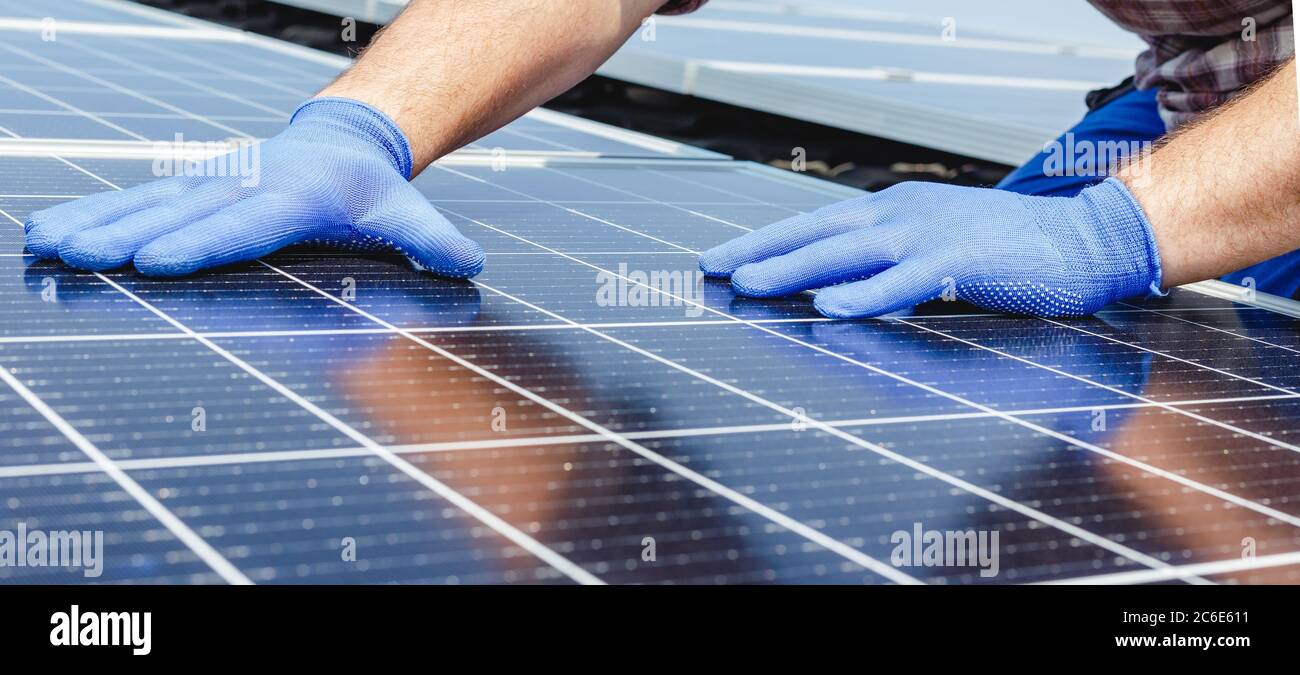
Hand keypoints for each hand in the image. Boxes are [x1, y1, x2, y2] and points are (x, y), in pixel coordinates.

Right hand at [24, 98, 483, 277]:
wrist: (344, 142)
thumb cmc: (372, 190)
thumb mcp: (407, 211)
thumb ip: (434, 240)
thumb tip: (472, 263)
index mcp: (295, 196)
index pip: (246, 224)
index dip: (203, 242)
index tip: (158, 262)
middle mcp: (244, 184)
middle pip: (181, 214)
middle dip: (127, 236)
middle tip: (79, 256)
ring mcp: (211, 182)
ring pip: (146, 202)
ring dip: (94, 223)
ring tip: (44, 243)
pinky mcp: (190, 185)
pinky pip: (136, 197)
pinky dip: (92, 213)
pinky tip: (46, 231)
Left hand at [698, 179, 1164, 317]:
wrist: (1083, 241)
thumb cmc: (1008, 251)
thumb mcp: (935, 247)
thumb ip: (888, 264)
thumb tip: (835, 289)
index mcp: (895, 210)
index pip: (816, 224)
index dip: (767, 242)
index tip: (722, 258)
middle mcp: (903, 214)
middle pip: (817, 232)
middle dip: (760, 251)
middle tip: (710, 268)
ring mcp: (930, 235)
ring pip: (847, 252)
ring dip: (793, 268)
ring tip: (747, 284)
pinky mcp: (960, 263)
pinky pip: (901, 281)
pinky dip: (863, 294)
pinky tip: (827, 307)